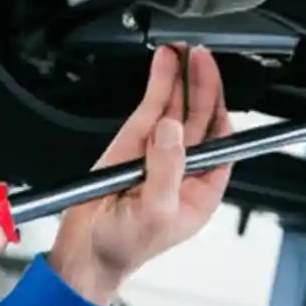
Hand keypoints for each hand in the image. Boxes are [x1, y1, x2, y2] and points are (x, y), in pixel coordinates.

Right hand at [49, 46, 232, 304]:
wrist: (84, 253)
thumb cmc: (123, 248)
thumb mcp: (155, 213)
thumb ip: (166, 171)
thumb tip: (170, 133)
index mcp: (201, 189)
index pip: (222, 141)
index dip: (221, 110)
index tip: (217, 85)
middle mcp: (183, 167)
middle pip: (200, 117)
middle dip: (203, 84)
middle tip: (201, 57)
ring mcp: (157, 152)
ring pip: (176, 108)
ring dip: (181, 78)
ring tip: (185, 51)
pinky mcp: (131, 144)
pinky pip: (149, 109)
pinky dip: (157, 84)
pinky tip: (164, 64)